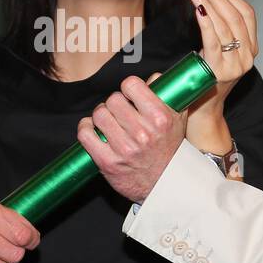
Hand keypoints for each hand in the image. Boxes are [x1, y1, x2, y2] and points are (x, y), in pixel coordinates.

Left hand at [77, 75, 186, 203]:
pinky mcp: (108, 162)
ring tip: (108, 121)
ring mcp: (124, 149)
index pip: (131, 85)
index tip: (129, 95)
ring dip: (101, 115)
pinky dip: (85, 128)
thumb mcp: (177, 119)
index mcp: (160, 118)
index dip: (128, 88)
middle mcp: (143, 134)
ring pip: (98, 114)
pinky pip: (85, 134)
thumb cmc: (169, 149)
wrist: (164, 184)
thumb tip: (153, 77)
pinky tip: (92, 129)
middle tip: (119, 111)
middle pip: (112, 99)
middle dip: (115, 103)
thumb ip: (168, 94)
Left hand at [186, 0, 257, 139]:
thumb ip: (220, 32)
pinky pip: (214, 42)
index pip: (248, 15)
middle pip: (237, 18)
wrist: (200, 111)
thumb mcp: (219, 53)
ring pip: (226, 27)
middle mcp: (247, 58)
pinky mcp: (219, 72)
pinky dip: (206, 23)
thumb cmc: (204, 79)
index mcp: (251, 50)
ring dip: (210, 5)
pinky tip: (198, 10)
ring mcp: (235, 66)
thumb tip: (208, 1)